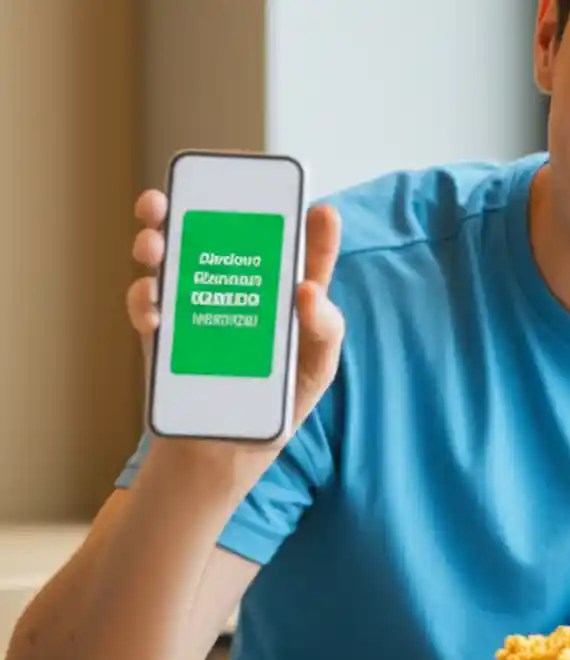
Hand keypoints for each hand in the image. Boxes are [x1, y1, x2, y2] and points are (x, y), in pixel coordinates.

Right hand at [127, 190, 345, 466]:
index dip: (313, 229)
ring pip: (170, 257)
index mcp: (285, 294)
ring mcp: (196, 305)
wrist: (226, 452)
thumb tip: (308, 291)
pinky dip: (144, 302)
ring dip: (155, 239)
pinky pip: (146, 308)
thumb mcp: (315, 369)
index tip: (320, 212)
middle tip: (192, 197)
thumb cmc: (280, 401)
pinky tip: (154, 311)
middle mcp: (238, 287)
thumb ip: (325, 331)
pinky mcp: (165, 335)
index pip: (302, 252)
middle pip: (221, 234)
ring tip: (154, 242)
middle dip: (202, 205)